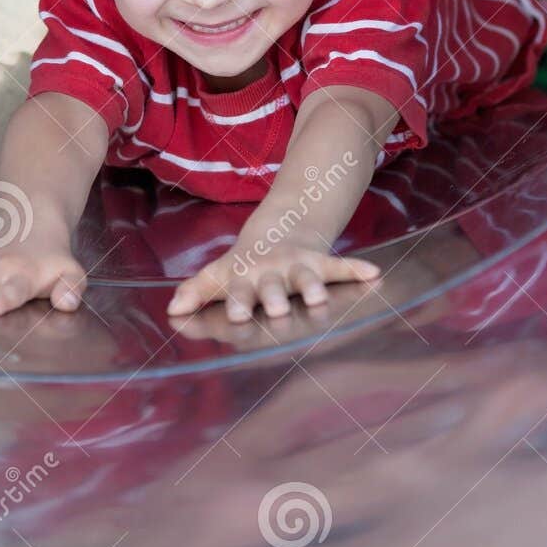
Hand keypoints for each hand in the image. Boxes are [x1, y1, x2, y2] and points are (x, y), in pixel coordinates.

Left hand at [166, 243, 380, 321]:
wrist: (278, 230)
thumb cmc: (244, 266)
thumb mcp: (219, 275)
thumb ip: (196, 293)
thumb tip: (172, 310)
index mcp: (246, 277)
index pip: (240, 293)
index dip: (239, 303)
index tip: (238, 317)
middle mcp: (272, 272)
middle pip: (273, 286)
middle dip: (275, 296)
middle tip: (278, 309)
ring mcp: (297, 267)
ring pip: (307, 277)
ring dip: (314, 287)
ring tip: (320, 298)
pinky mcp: (320, 263)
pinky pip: (340, 267)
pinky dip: (356, 270)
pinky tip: (374, 275)